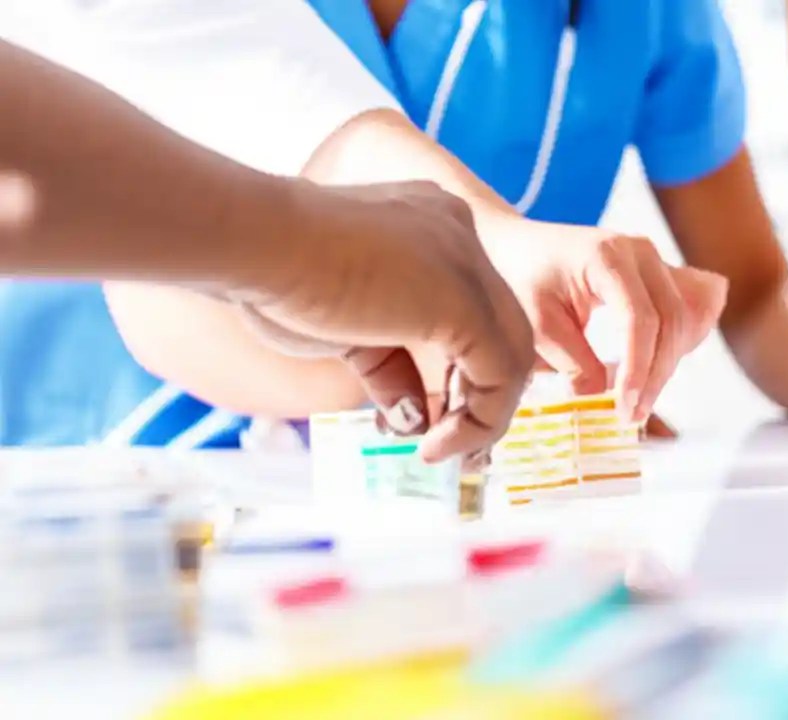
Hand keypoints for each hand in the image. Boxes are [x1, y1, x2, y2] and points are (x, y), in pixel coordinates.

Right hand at [237, 180, 534, 460]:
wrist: (252, 243)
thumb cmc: (273, 277)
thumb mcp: (345, 330)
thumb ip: (389, 367)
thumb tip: (413, 419)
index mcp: (428, 226)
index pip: (468, 307)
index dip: (458, 369)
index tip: (430, 417)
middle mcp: (457, 233)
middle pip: (498, 328)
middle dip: (480, 396)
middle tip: (451, 446)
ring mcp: (466, 262)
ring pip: (510, 351)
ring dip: (483, 414)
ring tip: (442, 452)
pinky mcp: (465, 300)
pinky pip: (501, 372)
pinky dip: (480, 419)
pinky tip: (437, 445)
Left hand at [484, 220, 726, 421]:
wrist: (519, 246)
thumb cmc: (524, 278)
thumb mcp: (538, 324)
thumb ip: (573, 362)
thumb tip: (602, 400)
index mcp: (607, 257)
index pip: (639, 318)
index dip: (638, 367)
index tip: (625, 406)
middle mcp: (640, 252)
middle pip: (669, 319)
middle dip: (656, 374)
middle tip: (633, 414)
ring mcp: (653, 260)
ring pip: (680, 319)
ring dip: (666, 365)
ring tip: (639, 402)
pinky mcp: (657, 274)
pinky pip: (680, 313)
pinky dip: (673, 346)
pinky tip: (653, 373)